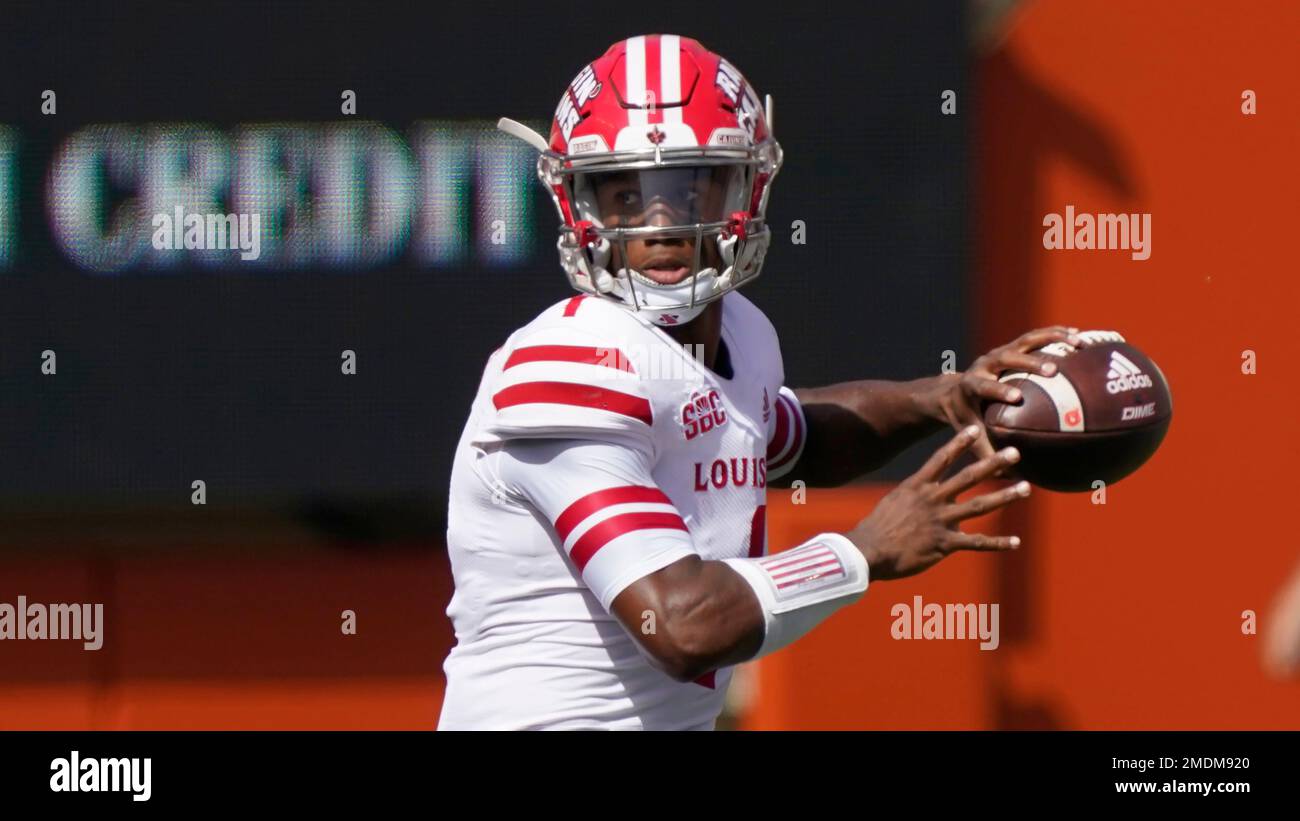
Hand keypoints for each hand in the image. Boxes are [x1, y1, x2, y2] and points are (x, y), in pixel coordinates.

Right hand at [847, 425, 1029, 580]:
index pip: (941, 458)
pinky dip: (998, 543)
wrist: (869, 552)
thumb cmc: (877, 528)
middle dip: (992, 463)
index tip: (976, 428)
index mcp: (918, 486)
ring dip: (1004, 497)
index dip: (959, 442)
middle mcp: (932, 500)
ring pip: (979, 506)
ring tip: (1026, 488)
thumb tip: (925, 491)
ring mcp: (940, 521)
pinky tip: (1016, 542)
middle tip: (1015, 452)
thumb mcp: (895, 503)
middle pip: (968, 477)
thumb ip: (915, 495)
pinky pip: (976, 543)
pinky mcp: (944, 544)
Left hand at [936, 326, 1082, 457]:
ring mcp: (1000, 351)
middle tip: (1053, 370)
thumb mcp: (972, 436)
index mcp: (971, 385)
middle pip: (1007, 356)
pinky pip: (1038, 338)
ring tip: (1079, 344)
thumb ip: (988, 455)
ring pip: (1026, 340)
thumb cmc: (966, 419)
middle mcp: (985, 363)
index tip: (1016, 397)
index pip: (984, 385)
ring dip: (1052, 339)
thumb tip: (1013, 478)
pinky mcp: (1013, 346)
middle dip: (1029, 362)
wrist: (953, 392)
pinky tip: (1083, 338)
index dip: (999, 389)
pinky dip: (1059, 335)